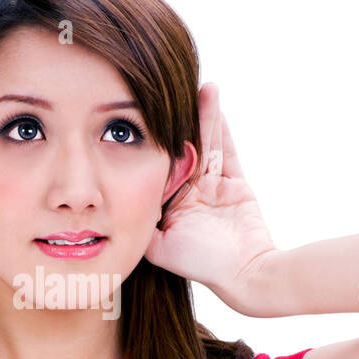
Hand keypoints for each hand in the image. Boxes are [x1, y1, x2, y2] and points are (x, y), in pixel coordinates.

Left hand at [144, 83, 276, 307]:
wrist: (245, 274)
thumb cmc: (201, 264)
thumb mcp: (158, 246)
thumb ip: (140, 222)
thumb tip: (114, 204)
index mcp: (167, 207)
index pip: (154, 167)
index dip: (147, 144)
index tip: (136, 117)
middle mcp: (189, 194)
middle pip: (180, 149)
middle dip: (174, 122)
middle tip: (166, 89)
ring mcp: (212, 187)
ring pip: (204, 143)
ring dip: (200, 115)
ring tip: (196, 85)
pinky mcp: (235, 183)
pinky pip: (226, 149)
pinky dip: (220, 126)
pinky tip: (212, 100)